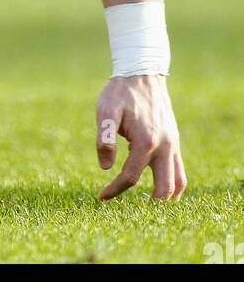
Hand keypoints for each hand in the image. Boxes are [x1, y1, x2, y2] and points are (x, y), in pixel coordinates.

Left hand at [95, 75, 185, 199]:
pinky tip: (157, 185)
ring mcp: (172, 144)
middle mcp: (164, 146)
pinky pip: (180, 170)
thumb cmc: (120, 91)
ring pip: (177, 183)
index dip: (115, 190)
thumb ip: (105, 137)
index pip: (131, 178)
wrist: (142, 72)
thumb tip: (105, 167)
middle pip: (163, 189)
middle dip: (148, 204)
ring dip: (165, 197)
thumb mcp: (105, 109)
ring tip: (146, 204)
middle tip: (129, 209)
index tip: (102, 197)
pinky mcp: (174, 140)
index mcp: (145, 141)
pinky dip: (172, 183)